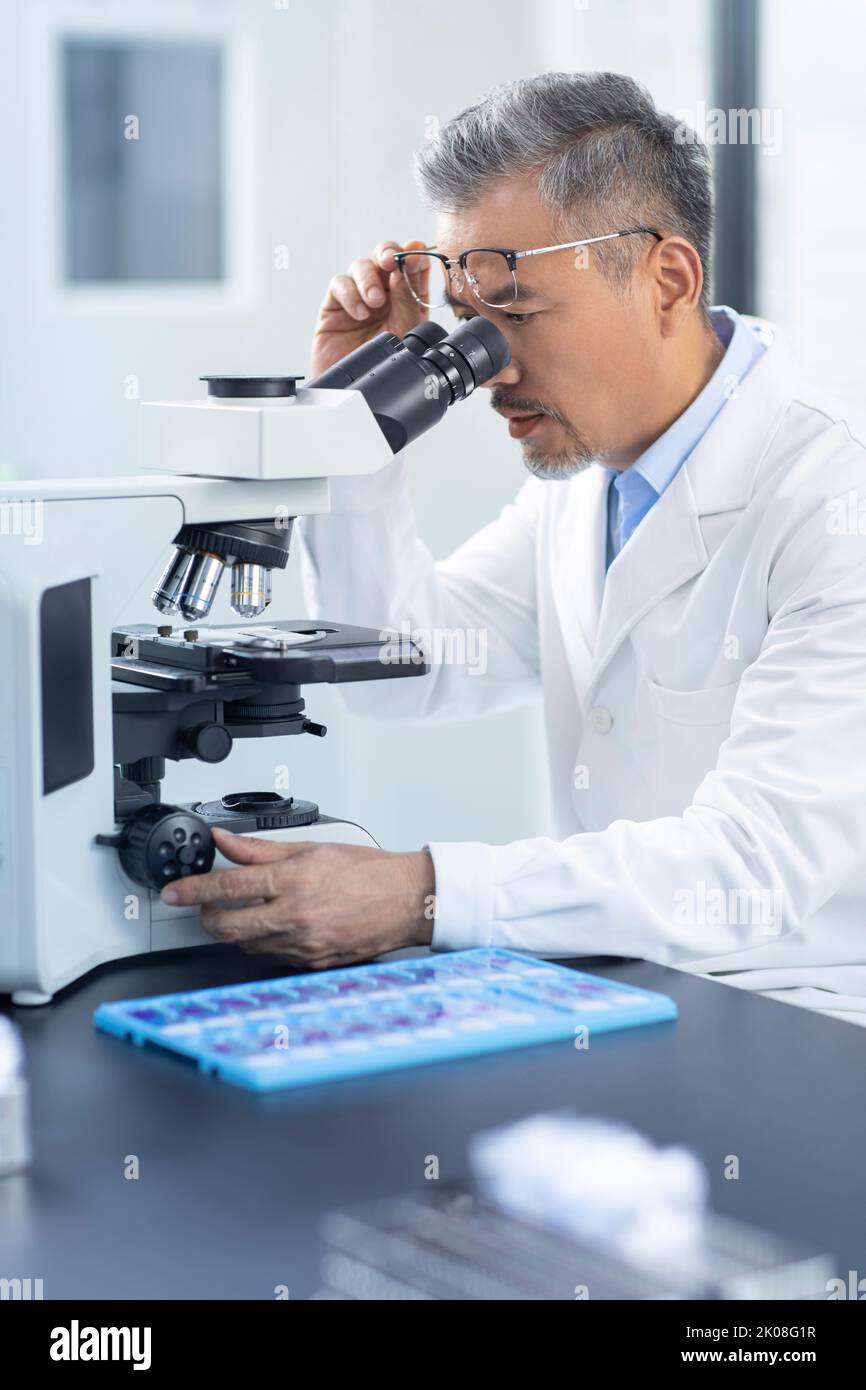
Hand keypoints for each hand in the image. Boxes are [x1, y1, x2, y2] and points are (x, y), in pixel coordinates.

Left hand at [161, 828, 435, 969]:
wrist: (407, 901)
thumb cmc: (367, 872)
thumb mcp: (312, 848)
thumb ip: (261, 849)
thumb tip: (225, 841)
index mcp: (293, 881)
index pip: (227, 887)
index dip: (192, 890)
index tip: (174, 892)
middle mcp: (294, 916)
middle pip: (227, 926)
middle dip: (207, 917)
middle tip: (205, 906)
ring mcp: (303, 944)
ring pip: (248, 945)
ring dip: (238, 930)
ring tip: (251, 911)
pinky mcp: (312, 962)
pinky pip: (273, 956)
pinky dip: (266, 942)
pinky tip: (277, 927)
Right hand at [310, 238, 431, 377]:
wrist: (355, 391)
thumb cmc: (383, 367)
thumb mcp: (404, 332)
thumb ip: (407, 300)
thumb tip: (405, 268)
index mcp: (407, 299)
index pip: (412, 266)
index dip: (414, 254)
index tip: (415, 254)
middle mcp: (383, 295)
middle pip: (385, 256)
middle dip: (389, 253)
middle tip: (391, 262)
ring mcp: (358, 297)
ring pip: (361, 265)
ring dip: (369, 278)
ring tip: (374, 302)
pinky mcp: (335, 305)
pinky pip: (340, 284)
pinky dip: (349, 293)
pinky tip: (358, 312)